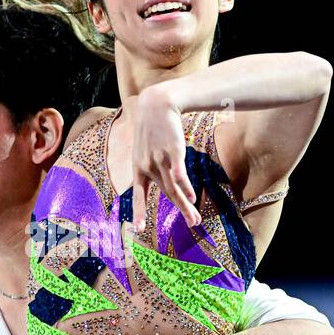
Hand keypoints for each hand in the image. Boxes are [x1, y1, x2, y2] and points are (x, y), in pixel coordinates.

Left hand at [129, 86, 200, 232]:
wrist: (156, 105)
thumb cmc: (152, 128)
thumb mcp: (144, 149)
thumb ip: (152, 167)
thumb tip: (166, 181)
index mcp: (138, 168)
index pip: (138, 194)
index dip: (139, 212)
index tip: (137, 229)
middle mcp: (147, 167)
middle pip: (166, 194)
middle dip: (181, 210)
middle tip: (193, 224)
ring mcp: (159, 160)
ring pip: (174, 188)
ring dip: (186, 205)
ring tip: (195, 217)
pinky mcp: (173, 152)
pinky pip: (180, 174)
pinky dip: (186, 187)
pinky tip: (193, 197)